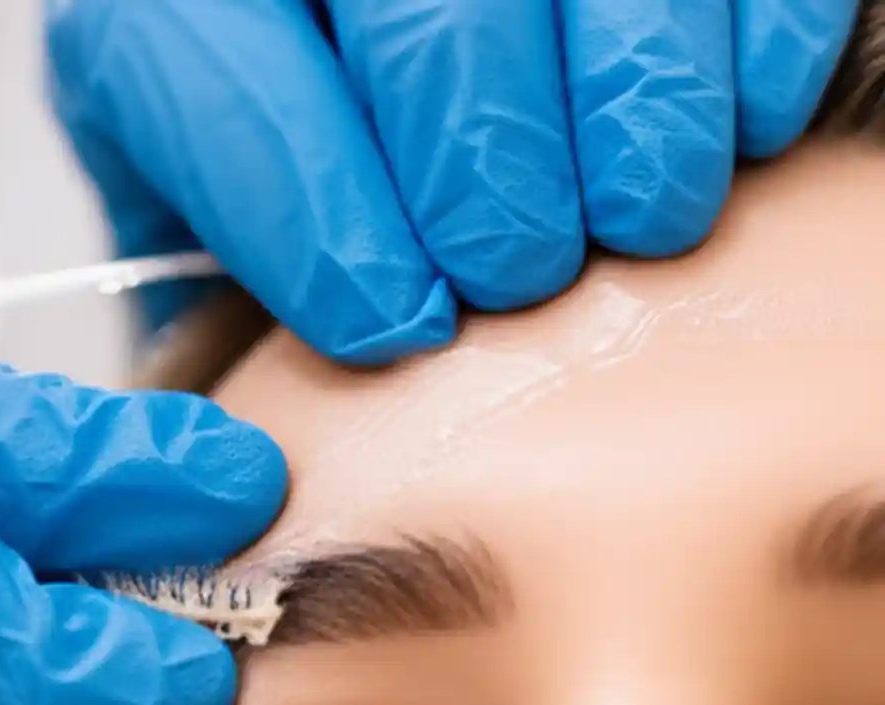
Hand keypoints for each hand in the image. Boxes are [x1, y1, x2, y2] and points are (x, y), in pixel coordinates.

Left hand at [46, 0, 856, 363]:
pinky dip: (738, 46)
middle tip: (516, 275)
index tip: (390, 325)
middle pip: (414, 9)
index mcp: (180, 15)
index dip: (314, 213)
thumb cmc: (297, 182)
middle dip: (478, 158)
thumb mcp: (207, 235)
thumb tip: (235, 448)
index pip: (218, 84)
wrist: (375, 90)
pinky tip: (733, 138)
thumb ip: (211, 300)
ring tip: (638, 224)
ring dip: (624, 103)